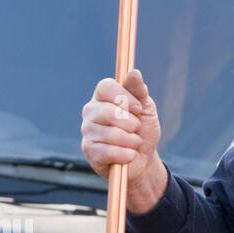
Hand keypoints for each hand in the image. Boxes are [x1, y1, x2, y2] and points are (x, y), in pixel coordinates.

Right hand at [81, 68, 165, 211]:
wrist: (143, 159)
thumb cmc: (143, 131)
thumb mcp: (146, 109)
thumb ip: (139, 91)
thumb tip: (134, 73)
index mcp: (102, 97)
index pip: (105, 87)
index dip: (125, 97)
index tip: (138, 109)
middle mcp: (91, 111)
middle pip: (109, 112)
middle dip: (131, 124)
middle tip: (136, 129)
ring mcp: (87, 131)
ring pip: (112, 134)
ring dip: (131, 141)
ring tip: (133, 143)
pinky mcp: (89, 150)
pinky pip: (110, 151)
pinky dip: (126, 155)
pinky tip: (128, 155)